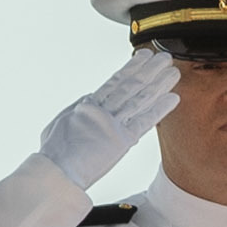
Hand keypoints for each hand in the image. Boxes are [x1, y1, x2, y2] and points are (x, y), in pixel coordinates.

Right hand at [36, 49, 179, 188]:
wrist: (56, 169)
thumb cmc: (53, 153)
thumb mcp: (59, 124)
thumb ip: (76, 113)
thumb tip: (82, 106)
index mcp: (87, 105)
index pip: (114, 82)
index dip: (131, 67)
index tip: (143, 57)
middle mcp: (102, 110)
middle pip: (131, 85)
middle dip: (150, 70)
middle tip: (164, 58)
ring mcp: (113, 124)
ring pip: (141, 98)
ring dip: (159, 84)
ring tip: (173, 72)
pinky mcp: (122, 139)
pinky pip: (145, 121)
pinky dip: (160, 108)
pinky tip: (173, 98)